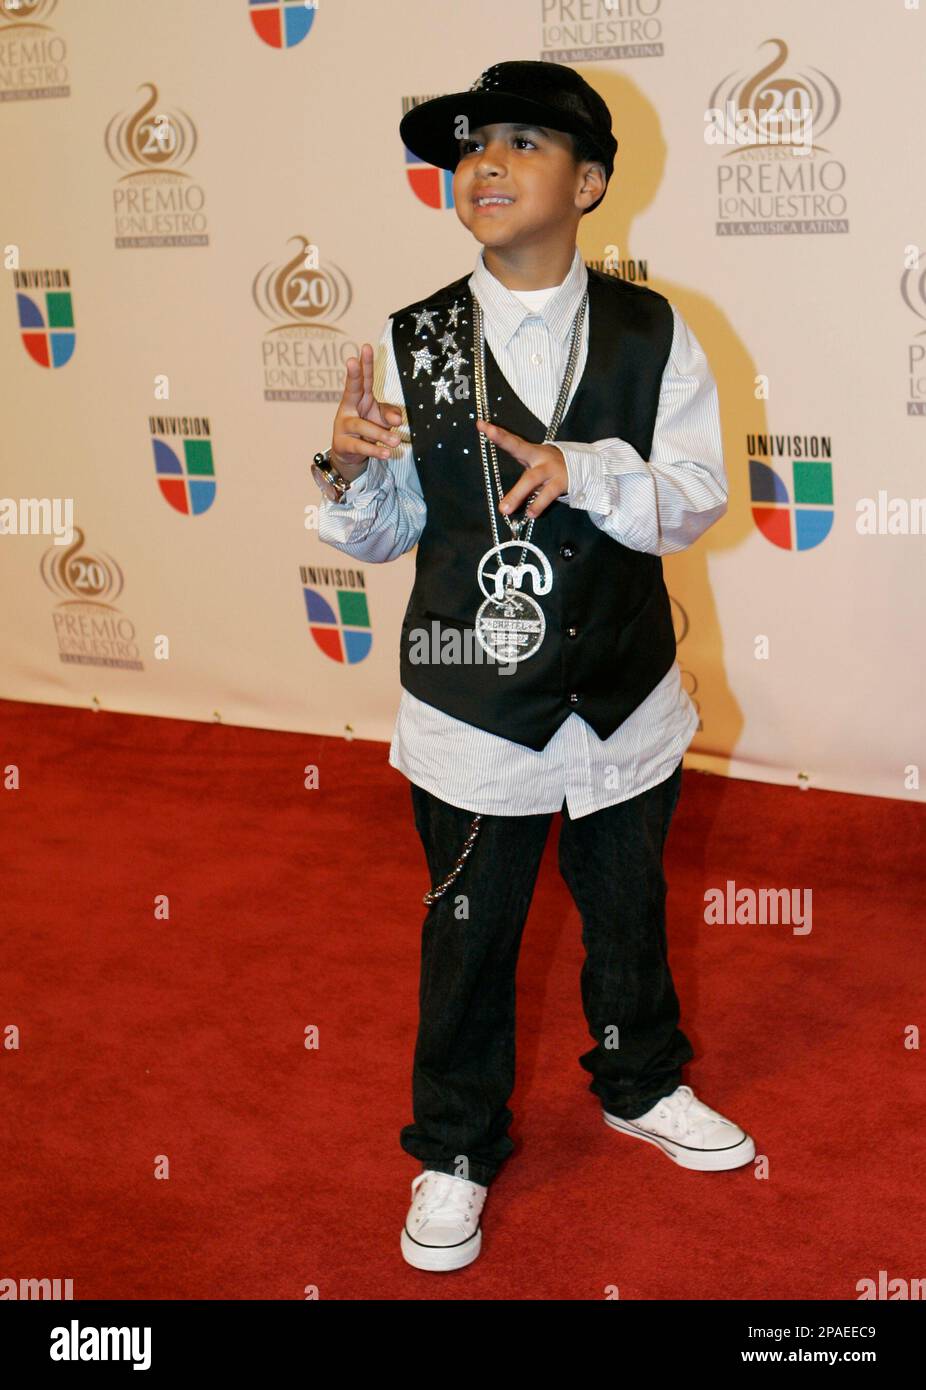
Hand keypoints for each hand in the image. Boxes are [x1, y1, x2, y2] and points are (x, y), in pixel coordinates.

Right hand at [329, 342, 403, 481]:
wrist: (349, 453)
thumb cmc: (367, 428)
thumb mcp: (381, 418)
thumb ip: (390, 414)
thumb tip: (398, 419)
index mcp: (359, 397)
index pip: (364, 379)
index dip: (365, 364)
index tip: (366, 347)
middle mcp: (348, 408)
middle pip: (350, 389)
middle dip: (353, 375)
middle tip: (352, 362)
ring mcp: (343, 425)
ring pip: (361, 425)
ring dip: (380, 433)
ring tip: (397, 441)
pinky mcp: (342, 444)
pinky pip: (360, 446)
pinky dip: (375, 450)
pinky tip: (387, 453)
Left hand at [475, 419, 567, 518]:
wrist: (583, 468)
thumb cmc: (550, 469)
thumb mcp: (535, 467)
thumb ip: (520, 479)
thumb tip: (504, 503)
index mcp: (530, 451)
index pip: (511, 440)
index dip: (497, 433)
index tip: (480, 424)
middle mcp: (539, 456)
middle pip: (519, 449)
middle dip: (503, 443)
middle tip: (489, 439)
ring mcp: (550, 469)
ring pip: (531, 479)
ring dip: (518, 494)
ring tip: (505, 509)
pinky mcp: (560, 483)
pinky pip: (547, 494)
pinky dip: (538, 505)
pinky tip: (531, 513)